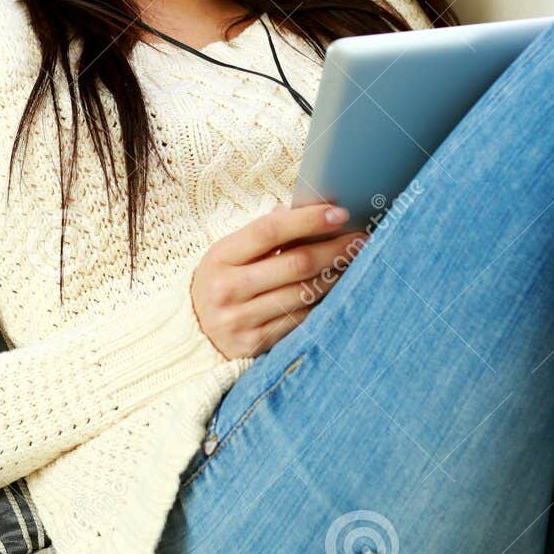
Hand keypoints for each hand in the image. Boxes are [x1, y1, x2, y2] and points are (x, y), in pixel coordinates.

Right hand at [189, 201, 369, 358]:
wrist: (193, 331)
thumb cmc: (220, 281)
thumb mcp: (230, 253)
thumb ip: (264, 233)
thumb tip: (306, 210)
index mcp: (220, 257)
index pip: (268, 231)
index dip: (307, 220)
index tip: (338, 213)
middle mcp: (227, 289)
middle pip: (294, 264)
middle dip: (333, 249)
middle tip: (360, 239)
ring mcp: (240, 320)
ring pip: (303, 293)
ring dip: (334, 275)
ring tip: (352, 262)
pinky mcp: (255, 344)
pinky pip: (300, 319)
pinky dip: (321, 301)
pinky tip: (335, 289)